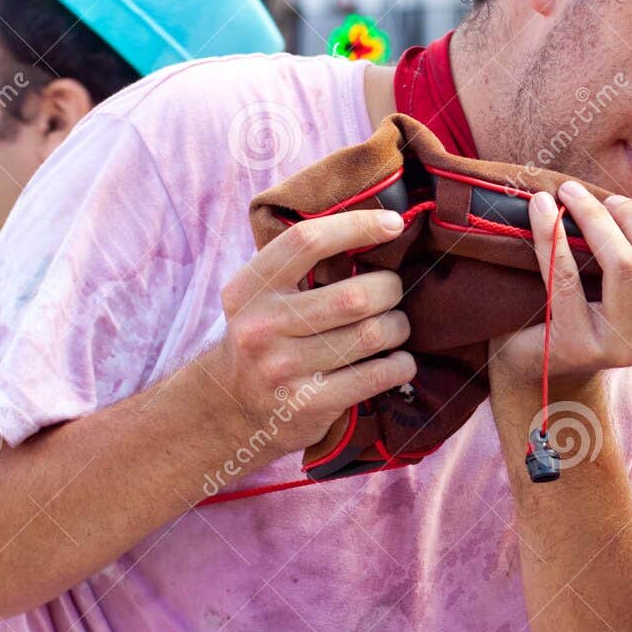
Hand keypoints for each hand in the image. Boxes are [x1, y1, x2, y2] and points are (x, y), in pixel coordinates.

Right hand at [196, 209, 416, 462]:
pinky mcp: (309, 404)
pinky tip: (396, 361)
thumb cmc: (266, 337)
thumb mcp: (263, 296)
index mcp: (249, 288)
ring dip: (398, 327)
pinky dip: (401, 364)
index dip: (356, 226)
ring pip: (373, 335)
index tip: (394, 223)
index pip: (307, 241)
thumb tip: (375, 225)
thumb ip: (302, 265)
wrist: (230, 408)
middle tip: (391, 294)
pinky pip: (380, 375)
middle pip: (355, 296)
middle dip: (390, 290)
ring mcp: (284, 369)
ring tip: (394, 327)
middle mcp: (261, 326)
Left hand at [490, 182, 631, 381]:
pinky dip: (551, 234)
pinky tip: (541, 206)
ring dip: (597, 217)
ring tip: (575, 196)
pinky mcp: (577, 345)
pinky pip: (568, 277)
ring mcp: (622, 349)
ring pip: (623, 265)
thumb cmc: (601, 303)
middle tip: (610, 201)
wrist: (546, 356)